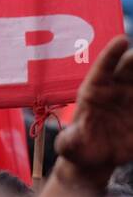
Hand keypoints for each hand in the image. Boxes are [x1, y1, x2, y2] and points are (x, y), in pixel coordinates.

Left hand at [55, 34, 132, 178]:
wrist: (96, 157)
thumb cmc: (79, 147)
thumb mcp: (71, 146)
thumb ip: (71, 142)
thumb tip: (71, 143)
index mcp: (93, 91)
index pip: (103, 68)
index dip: (112, 53)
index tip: (122, 40)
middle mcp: (114, 91)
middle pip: (128, 70)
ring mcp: (131, 100)